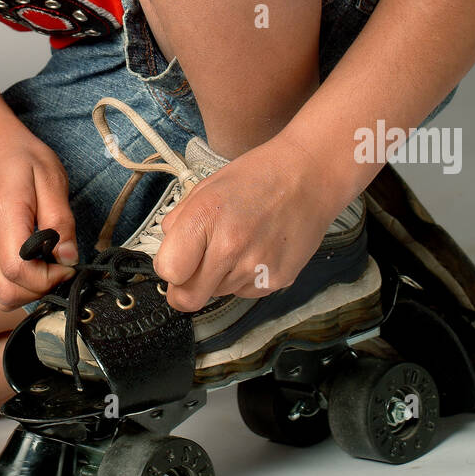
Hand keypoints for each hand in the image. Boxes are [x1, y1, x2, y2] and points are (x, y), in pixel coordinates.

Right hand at [0, 126, 78, 309]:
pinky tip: (31, 260)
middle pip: (7, 292)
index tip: (67, 264)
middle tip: (59, 265)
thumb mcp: (52, 178)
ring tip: (46, 263)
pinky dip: (17, 283)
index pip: (18, 269)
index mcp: (2, 213)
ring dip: (29, 290)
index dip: (48, 278)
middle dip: (41, 289)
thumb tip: (69, 258)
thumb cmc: (23, 160)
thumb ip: (61, 220)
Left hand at [154, 132, 340, 311]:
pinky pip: (244, 292)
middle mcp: (230, 248)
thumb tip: (166, 254)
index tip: (176, 259)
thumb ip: (179, 222)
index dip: (168, 267)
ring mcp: (255, 268)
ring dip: (218, 278)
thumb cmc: (256, 177)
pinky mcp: (277, 281)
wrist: (308, 177)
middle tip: (194, 268)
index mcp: (205, 218)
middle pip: (189, 299)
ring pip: (218, 294)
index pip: (168, 272)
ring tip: (238, 243)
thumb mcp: (205, 188)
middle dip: (186, 287)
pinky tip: (256, 249)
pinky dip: (244, 277)